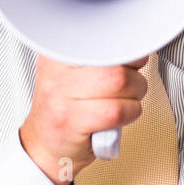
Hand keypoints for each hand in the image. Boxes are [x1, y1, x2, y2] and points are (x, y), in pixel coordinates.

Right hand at [20, 54, 149, 184]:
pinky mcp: (71, 122)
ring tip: (126, 99)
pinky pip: (116, 111)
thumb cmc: (66, 110)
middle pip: (115, 59)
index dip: (126, 51)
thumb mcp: (74, 75)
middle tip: (131, 84)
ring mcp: (61, 96)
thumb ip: (102, 59)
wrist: (45, 146)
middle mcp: (56, 71)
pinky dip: (130, 112)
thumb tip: (137, 48)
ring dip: (135, 94)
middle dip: (135, 74)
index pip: (103, 38)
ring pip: (119, 81)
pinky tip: (122, 115)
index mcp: (59, 54)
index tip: (130, 61)